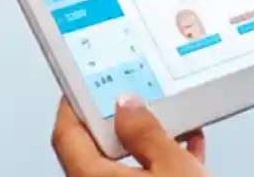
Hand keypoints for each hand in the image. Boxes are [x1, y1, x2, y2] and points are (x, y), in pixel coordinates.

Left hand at [51, 96, 207, 176]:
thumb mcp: (173, 167)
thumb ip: (147, 132)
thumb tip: (127, 106)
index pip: (65, 134)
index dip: (74, 105)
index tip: (85, 85)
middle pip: (94, 152)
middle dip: (118, 125)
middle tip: (133, 100)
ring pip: (121, 173)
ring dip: (143, 147)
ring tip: (171, 125)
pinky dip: (158, 169)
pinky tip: (187, 153)